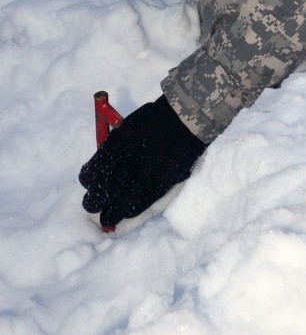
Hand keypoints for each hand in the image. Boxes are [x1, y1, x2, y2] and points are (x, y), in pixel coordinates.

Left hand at [79, 95, 204, 228]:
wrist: (185, 118)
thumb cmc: (154, 119)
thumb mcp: (128, 125)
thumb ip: (114, 145)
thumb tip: (99, 167)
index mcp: (119, 141)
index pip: (96, 169)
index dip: (88, 180)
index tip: (88, 184)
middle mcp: (131, 158)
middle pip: (107, 188)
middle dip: (95, 201)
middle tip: (91, 205)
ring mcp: (149, 171)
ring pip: (124, 199)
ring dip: (111, 211)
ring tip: (106, 218)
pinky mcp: (164, 180)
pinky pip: (144, 200)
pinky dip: (132, 209)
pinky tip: (125, 213)